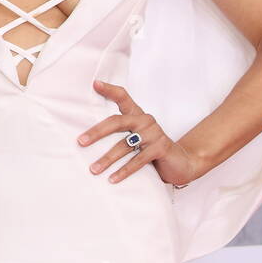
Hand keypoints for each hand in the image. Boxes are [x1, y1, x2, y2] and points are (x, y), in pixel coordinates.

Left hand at [78, 79, 204, 186]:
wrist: (181, 163)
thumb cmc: (151, 150)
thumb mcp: (135, 139)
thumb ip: (119, 134)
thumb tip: (84, 140)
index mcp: (137, 115)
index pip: (123, 97)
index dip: (109, 90)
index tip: (95, 83)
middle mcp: (145, 120)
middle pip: (117, 122)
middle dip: (97, 132)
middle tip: (81, 142)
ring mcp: (154, 133)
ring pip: (124, 145)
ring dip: (107, 159)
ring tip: (93, 170)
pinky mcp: (161, 148)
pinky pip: (138, 160)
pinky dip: (124, 171)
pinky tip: (112, 179)